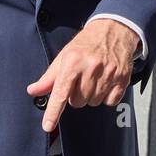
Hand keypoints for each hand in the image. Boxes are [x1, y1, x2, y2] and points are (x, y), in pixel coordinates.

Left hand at [27, 18, 138, 133]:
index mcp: (73, 62)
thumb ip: (49, 77)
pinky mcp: (123, 78)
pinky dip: (106, 97)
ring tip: (93, 79)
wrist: (114, 29)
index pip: (61, 93)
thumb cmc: (86, 44)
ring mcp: (109, 73)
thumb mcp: (64, 56)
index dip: (53, 111)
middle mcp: (91, 68)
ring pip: (93, 103)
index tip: (48, 126)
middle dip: (76, 95)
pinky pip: (110, 102)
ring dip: (91, 96)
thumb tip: (33, 91)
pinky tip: (105, 83)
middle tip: (80, 80)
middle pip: (77, 102)